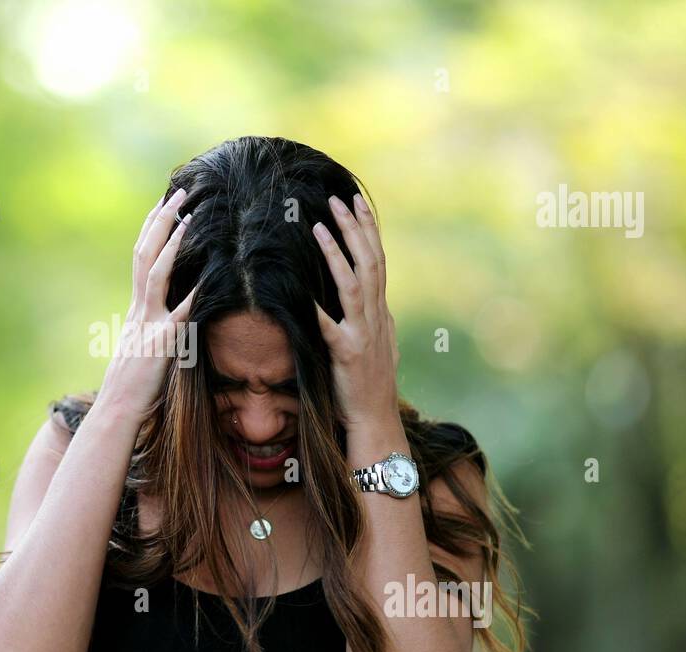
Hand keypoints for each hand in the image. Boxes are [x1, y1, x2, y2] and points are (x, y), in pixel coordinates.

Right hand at [96, 188, 197, 421]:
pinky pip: (180, 314)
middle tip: (178, 193)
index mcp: (136, 309)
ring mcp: (148, 324)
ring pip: (155, 274)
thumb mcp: (144, 348)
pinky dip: (193, 294)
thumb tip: (175, 315)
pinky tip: (209, 276)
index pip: (140, 259)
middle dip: (160, 222)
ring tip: (188, 217)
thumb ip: (157, 328)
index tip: (163, 205)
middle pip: (144, 255)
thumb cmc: (134, 386)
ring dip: (172, 244)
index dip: (151, 230)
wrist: (117, 411)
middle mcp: (138, 310)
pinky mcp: (161, 344)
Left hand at [312, 194, 401, 431]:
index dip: (368, 229)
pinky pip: (331, 328)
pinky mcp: (348, 355)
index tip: (357, 202)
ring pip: (353, 285)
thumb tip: (373, 295)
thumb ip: (374, 317)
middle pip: (369, 262)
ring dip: (337, 254)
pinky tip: (305, 293)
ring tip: (319, 227)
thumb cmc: (370, 383)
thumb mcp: (378, 342)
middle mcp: (376, 317)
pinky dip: (320, 310)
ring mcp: (364, 334)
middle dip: (354, 229)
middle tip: (338, 199)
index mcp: (381, 311)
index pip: (378, 260)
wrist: (375, 419)